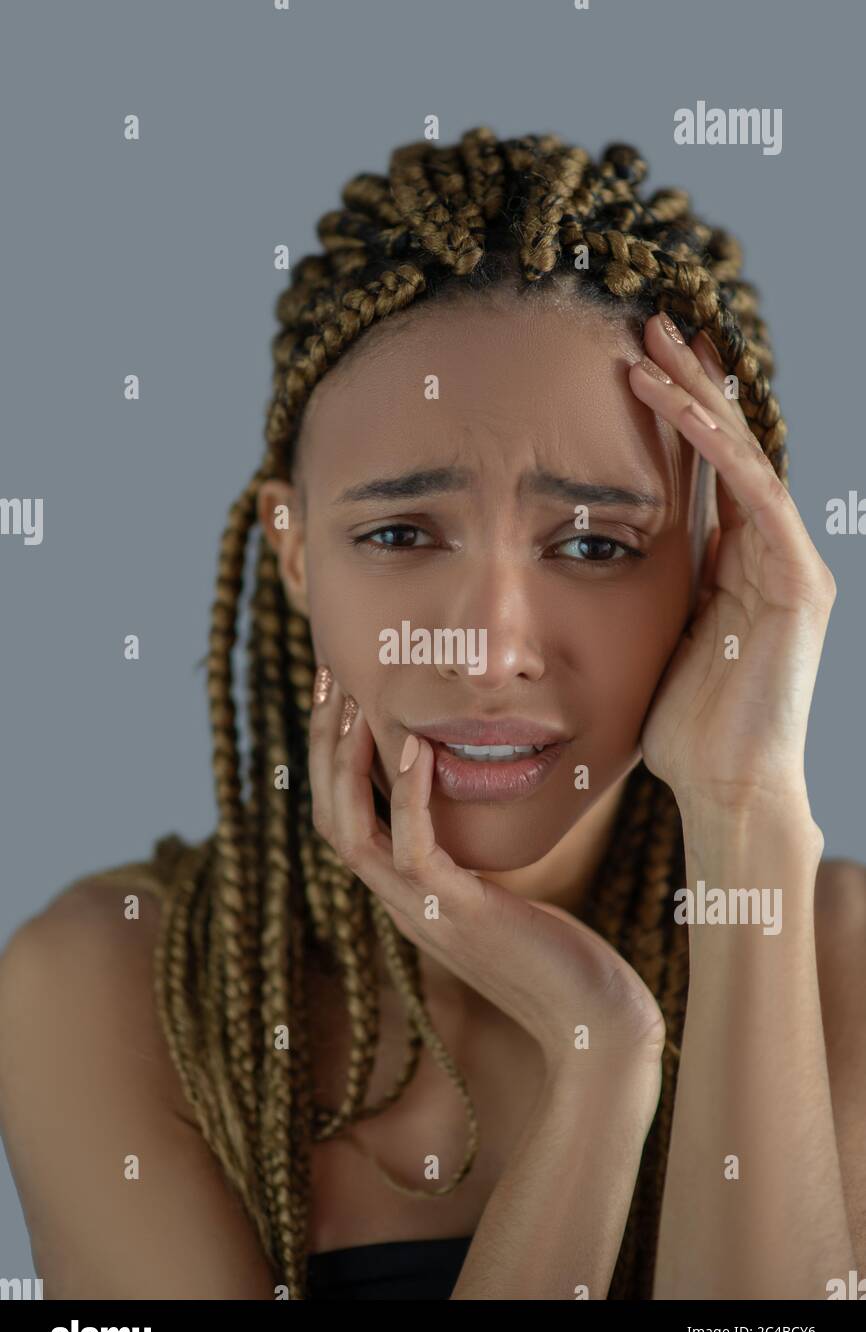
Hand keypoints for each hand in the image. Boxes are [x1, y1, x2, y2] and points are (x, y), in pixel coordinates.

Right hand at [308, 670, 666, 1073]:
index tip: (336, 695)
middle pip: (328, 816)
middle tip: (325, 677)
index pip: (343, 818)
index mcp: (407, 894)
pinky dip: (406, 795)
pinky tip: (415, 747)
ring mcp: (422, 913)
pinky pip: (410, 850)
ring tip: (349, 700)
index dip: (329, 758)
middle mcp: (401, 902)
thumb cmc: (561, 958)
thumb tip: (471, 808)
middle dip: (321, 744)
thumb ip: (472, 861)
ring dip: (343, 761)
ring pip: (349, 831)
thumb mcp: (503, 897)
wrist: (594, 1026)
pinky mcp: (457, 916)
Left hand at [628, 313, 835, 813]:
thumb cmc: (689, 729)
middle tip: (649, 324)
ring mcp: (790, 564)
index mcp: (740, 566)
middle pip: (731, 448)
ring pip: (744, 457)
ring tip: (652, 342)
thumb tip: (611, 559)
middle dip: (691, 384)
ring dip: (696, 397)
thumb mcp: (664, 640)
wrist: (729, 786)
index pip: (710, 472)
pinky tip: (678, 403)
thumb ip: (660, 591)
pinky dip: (715, 447)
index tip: (641, 364)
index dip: (680, 416)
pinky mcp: (796, 581)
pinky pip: (753, 495)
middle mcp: (772, 555)